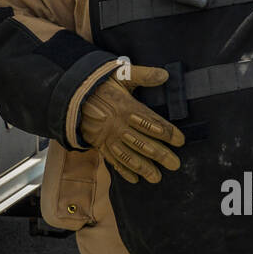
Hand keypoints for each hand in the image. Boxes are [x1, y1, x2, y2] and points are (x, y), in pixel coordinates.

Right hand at [79, 66, 184, 183]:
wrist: (72, 95)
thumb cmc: (100, 84)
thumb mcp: (121, 74)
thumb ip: (143, 75)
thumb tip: (164, 75)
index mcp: (127, 108)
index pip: (152, 123)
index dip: (168, 133)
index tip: (180, 140)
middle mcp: (119, 126)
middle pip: (143, 144)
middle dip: (161, 155)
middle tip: (175, 165)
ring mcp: (109, 138)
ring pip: (129, 156)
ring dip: (144, 168)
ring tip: (157, 178)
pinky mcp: (100, 145)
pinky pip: (112, 160)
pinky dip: (123, 171)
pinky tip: (134, 179)